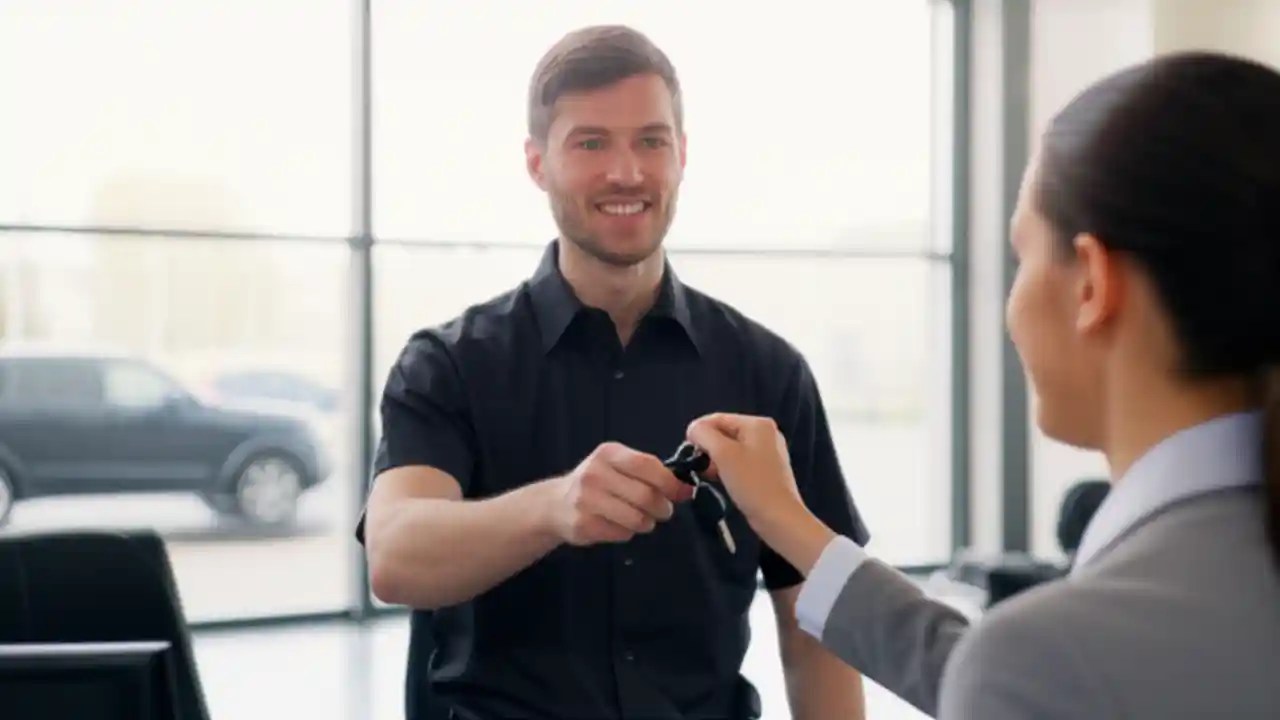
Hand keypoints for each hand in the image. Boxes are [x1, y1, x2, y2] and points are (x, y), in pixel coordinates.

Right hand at [546, 442, 693, 545]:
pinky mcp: (584, 525)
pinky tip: (618, 525)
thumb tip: (684, 487)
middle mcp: (595, 474)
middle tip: (663, 511)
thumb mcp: (616, 465)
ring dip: (647, 522)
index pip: (647, 465)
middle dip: (663, 507)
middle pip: (646, 496)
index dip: (670, 481)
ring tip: (641, 519)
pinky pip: (622, 534)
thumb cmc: (596, 483)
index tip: (683, 492)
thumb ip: (647, 471)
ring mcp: (587, 500)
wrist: (555, 504)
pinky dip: (628, 533)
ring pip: (637, 519)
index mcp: (608, 454)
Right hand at [687, 413, 835, 574]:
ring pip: (732, 449)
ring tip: (705, 474)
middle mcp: (766, 433)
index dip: (698, 432)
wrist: (779, 517)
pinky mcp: (767, 470)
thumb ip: (704, 435)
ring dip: (715, 459)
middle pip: (725, 432)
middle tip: (696, 465)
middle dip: (708, 447)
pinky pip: (740, 462)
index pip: (718, 418)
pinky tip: (719, 480)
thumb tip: (693, 429)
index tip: (686, 451)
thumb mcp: (723, 454)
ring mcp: (768, 452)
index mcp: (757, 424)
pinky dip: (727, 468)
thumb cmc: (751, 482)